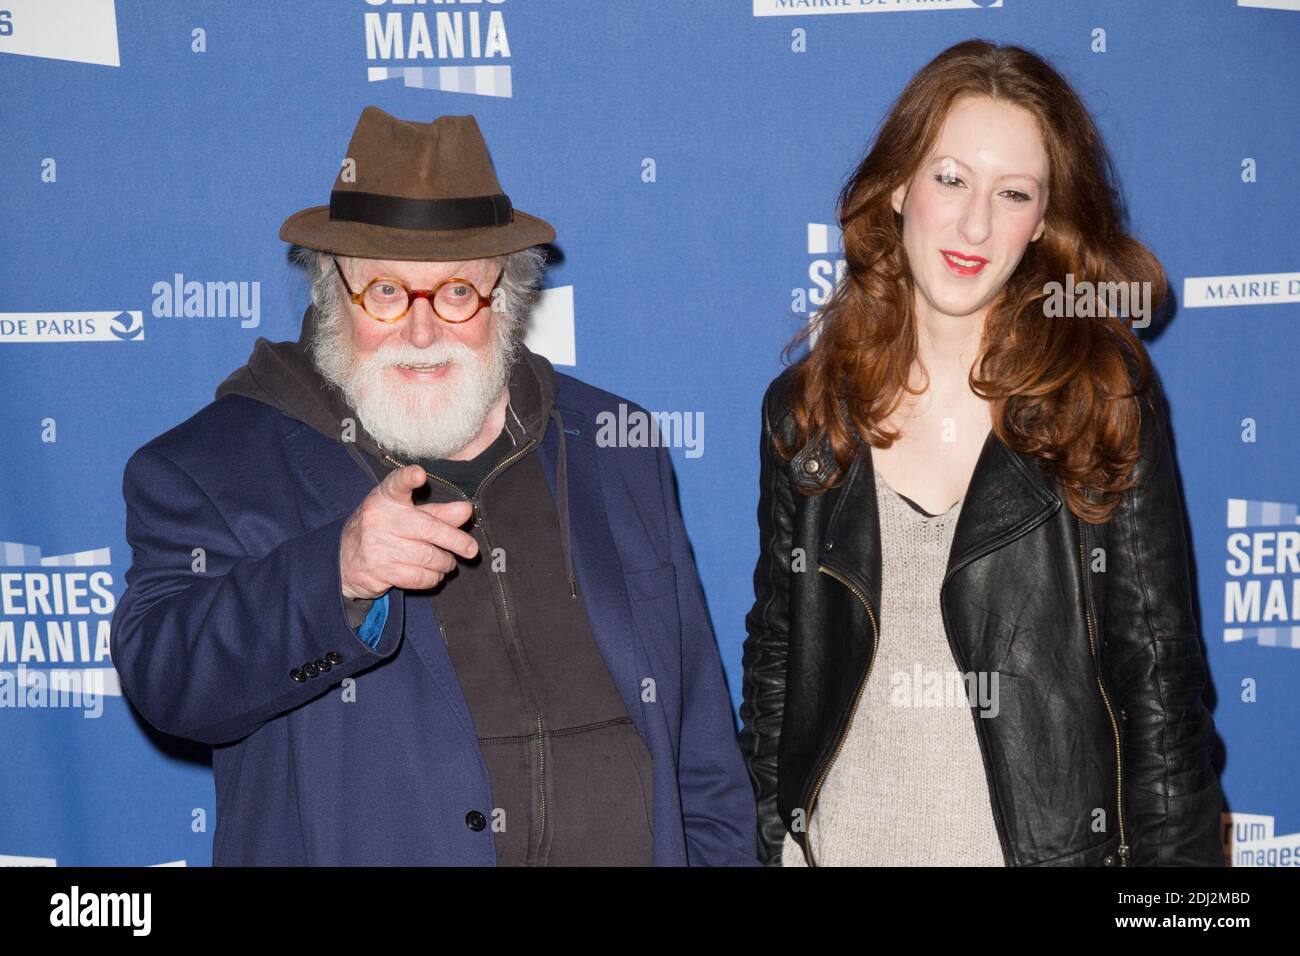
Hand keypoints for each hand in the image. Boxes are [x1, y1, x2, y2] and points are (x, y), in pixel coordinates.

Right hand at [339, 464, 477, 599]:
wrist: (344, 560)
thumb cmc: (384, 529)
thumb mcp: (405, 514)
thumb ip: (437, 512)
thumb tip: (466, 510)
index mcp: (385, 498)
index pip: (396, 484)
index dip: (408, 478)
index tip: (419, 474)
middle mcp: (379, 519)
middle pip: (428, 528)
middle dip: (455, 540)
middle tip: (471, 549)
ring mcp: (378, 546)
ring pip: (427, 556)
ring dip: (445, 562)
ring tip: (448, 562)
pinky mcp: (380, 571)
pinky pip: (418, 576)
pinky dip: (433, 577)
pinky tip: (436, 573)